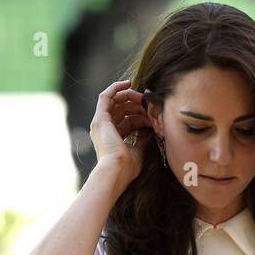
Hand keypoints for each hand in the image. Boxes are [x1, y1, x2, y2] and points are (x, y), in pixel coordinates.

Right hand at [89, 78, 151, 192]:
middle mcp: (105, 129)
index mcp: (113, 138)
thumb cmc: (127, 167)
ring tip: (143, 95)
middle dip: (138, 104)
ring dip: (130, 96)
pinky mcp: (100, 118)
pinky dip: (116, 88)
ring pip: (116, 101)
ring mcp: (100, 123)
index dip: (142, 115)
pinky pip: (106, 96)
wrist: (116, 171)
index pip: (129, 121)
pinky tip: (128, 83)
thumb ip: (143, 138)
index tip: (154, 113)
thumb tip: (152, 128)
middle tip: (150, 102)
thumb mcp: (139, 150)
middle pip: (123, 110)